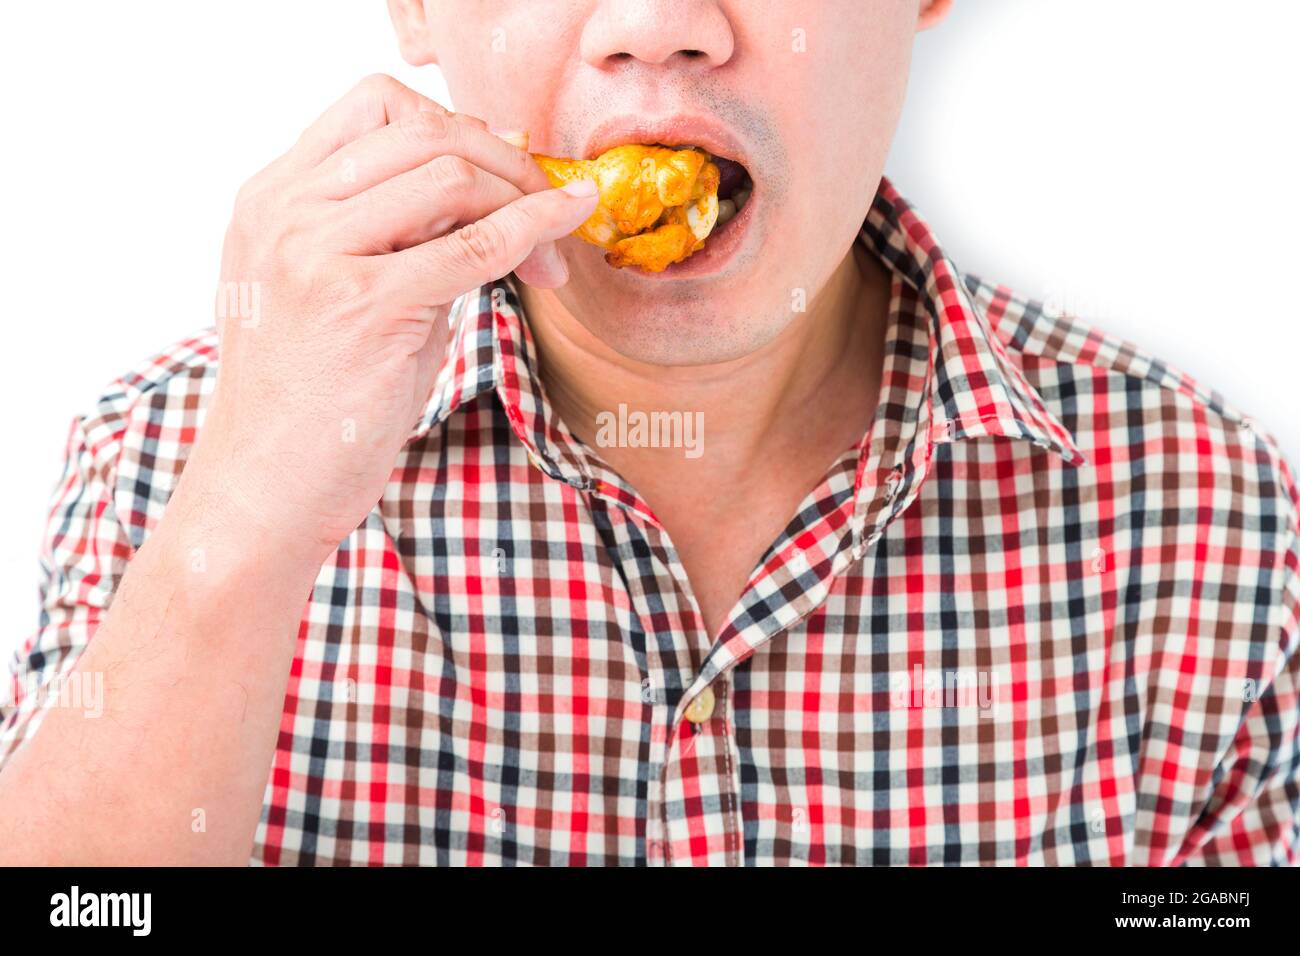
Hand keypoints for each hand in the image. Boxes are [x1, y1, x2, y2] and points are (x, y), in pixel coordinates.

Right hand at [194, 74, 596, 560]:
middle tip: (553, 210)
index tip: (509, 172)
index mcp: (270, 198)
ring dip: (522, 203)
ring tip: (551, 259)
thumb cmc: (315, 403)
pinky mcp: (358, 304)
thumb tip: (495, 180)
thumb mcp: (347, 295)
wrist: (264, 490)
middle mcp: (282, 211)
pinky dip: (529, 232)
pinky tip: (561, 241)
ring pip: (449, 176)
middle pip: (423, 132)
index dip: (459, 127)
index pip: (376, 107)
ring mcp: (313, 253)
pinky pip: (470, 247)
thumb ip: (403, 236)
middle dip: (507, 164)